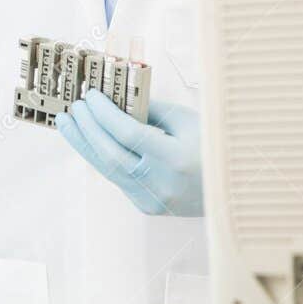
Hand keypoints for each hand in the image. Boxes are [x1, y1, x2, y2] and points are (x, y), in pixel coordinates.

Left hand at [56, 90, 202, 216]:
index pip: (130, 134)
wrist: (235, 191)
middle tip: (72, 107)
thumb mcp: (188, 121)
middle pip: (110, 156)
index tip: (91, 95)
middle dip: (86, 129)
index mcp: (177, 160)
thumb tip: (115, 97)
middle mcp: (162, 185)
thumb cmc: (212, 146)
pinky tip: (90, 140)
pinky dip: (102, 157)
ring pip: (108, 171)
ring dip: (84, 144)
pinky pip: (118, 178)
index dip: (105, 114)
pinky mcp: (146, 207)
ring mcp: (152, 200)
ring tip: (67, 123)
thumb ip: (150, 110)